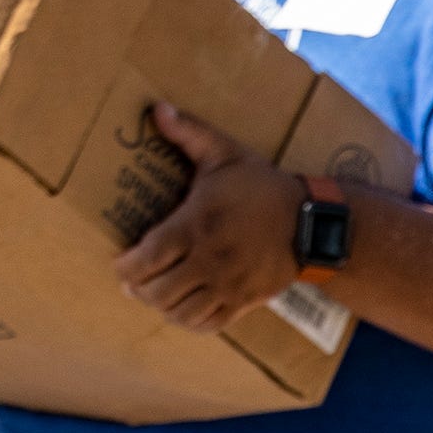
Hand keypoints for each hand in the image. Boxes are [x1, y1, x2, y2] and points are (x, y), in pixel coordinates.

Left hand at [114, 102, 303, 333]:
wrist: (312, 222)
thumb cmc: (261, 186)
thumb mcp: (225, 153)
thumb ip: (188, 132)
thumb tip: (156, 108)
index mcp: (195, 226)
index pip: (145, 259)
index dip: (124, 267)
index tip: (120, 261)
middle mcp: (208, 260)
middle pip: (156, 291)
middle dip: (137, 288)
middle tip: (133, 279)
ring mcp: (227, 285)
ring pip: (179, 312)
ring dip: (160, 306)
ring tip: (155, 293)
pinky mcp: (245, 301)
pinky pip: (208, 324)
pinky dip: (189, 321)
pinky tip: (183, 309)